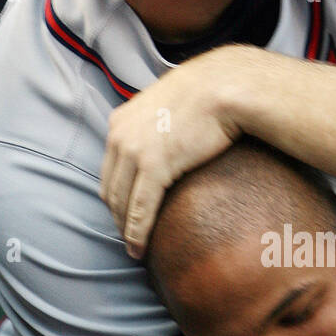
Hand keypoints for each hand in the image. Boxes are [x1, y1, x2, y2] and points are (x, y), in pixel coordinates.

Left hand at [100, 46, 244, 257]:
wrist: (225, 86)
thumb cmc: (208, 93)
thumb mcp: (168, 105)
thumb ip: (158, 123)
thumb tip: (169, 137)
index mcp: (120, 121)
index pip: (109, 169)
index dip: (116, 196)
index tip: (124, 215)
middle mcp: (120, 136)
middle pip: (111, 189)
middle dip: (118, 217)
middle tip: (130, 238)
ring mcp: (134, 151)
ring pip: (121, 203)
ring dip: (126, 230)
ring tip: (135, 249)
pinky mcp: (154, 166)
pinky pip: (140, 209)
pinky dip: (137, 233)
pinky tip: (139, 249)